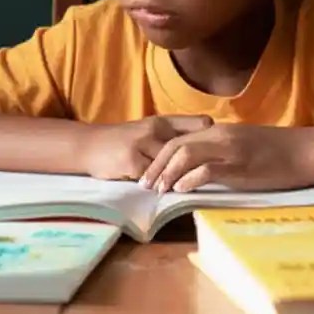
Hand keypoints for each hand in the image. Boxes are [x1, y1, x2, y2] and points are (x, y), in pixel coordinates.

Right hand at [81, 115, 213, 180]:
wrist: (86, 145)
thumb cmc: (120, 141)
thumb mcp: (145, 132)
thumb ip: (169, 139)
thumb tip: (202, 148)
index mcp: (160, 122)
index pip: (197, 124)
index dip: (214, 137)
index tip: (226, 148)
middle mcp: (153, 129)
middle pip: (189, 147)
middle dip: (205, 160)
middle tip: (223, 171)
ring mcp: (142, 145)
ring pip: (173, 164)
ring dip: (185, 177)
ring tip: (201, 184)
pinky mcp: (132, 161)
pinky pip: (155, 177)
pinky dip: (165, 185)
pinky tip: (173, 192)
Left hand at [139, 124, 311, 193]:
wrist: (305, 152)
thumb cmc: (275, 153)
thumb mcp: (240, 149)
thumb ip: (217, 155)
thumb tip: (195, 171)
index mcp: (216, 132)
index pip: (177, 140)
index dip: (158, 157)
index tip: (147, 174)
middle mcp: (218, 136)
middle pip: (175, 146)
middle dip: (156, 166)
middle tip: (145, 185)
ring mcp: (229, 149)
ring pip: (186, 154)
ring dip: (168, 172)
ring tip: (159, 189)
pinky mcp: (240, 164)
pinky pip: (208, 169)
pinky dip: (190, 179)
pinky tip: (181, 190)